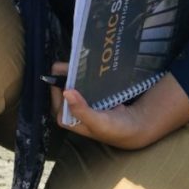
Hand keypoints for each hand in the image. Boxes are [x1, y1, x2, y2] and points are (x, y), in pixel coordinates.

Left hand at [48, 62, 188, 149]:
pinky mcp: (91, 96)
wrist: (134, 127)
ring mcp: (81, 102)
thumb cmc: (113, 129)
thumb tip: (66, 92)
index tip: (63, 69)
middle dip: (66, 74)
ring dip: (75, 73)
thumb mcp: (97, 122)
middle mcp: (71, 110)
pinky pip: (83, 83)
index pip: (55, 97)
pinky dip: (84, 75)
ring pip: (72, 83)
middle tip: (72, 61)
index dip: (57, 83)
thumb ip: (81, 110)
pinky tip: (88, 65)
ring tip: (79, 59)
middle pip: (62, 87)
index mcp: (67, 119)